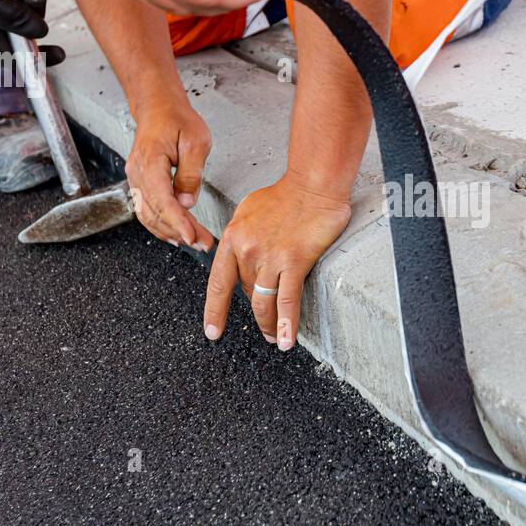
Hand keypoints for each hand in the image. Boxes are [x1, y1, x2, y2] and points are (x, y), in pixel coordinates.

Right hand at [126, 94, 214, 249]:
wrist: (158, 107)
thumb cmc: (177, 119)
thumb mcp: (196, 141)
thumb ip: (191, 173)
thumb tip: (187, 201)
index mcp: (150, 162)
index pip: (162, 201)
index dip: (178, 222)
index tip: (193, 237)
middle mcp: (138, 174)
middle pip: (156, 213)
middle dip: (180, 232)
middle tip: (204, 243)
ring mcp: (136, 180)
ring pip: (149, 215)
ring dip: (171, 232)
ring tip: (195, 240)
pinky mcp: (141, 183)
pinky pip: (148, 210)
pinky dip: (161, 225)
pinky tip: (177, 234)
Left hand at [204, 176, 351, 349]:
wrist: (313, 184)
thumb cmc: (285, 195)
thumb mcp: (248, 212)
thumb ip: (241, 238)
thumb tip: (239, 257)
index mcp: (233, 238)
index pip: (218, 283)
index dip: (215, 311)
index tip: (213, 331)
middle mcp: (247, 250)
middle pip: (245, 293)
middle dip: (255, 313)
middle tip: (263, 329)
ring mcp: (270, 257)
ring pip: (263, 302)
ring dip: (268, 325)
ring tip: (273, 339)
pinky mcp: (295, 261)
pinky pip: (287, 300)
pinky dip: (286, 324)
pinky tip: (286, 341)